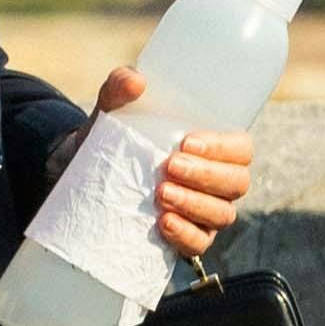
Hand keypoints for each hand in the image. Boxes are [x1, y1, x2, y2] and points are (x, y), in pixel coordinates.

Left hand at [94, 65, 259, 258]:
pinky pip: (199, 243)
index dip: (222, 147)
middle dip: (206, 175)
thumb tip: (137, 82)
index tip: (187, 142)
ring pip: (222, 214)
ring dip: (194, 204)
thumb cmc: (116, 133)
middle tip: (169, 167)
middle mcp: (219, 180)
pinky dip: (185, 234)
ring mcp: (206, 211)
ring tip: (161, 194)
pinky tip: (163, 223)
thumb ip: (122, 85)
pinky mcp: (187, 236)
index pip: (241, 148)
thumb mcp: (115, 107)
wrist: (84, 169)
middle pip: (236, 182)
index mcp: (215, 147)